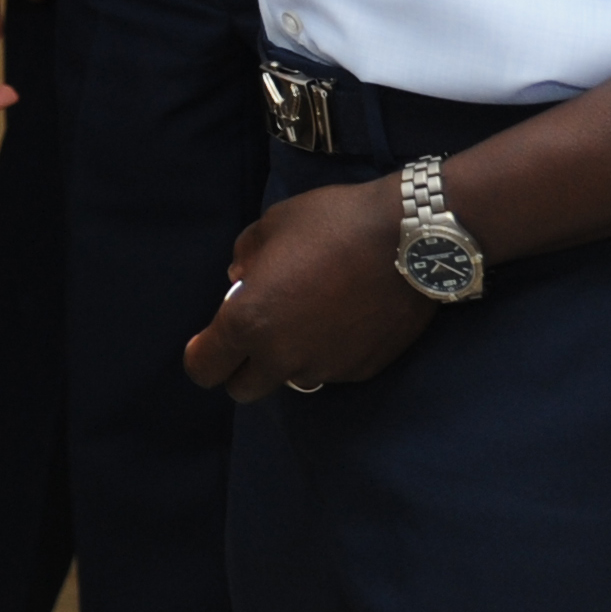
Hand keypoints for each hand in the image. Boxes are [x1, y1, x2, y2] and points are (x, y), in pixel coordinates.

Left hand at [180, 174, 436, 399]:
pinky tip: (346, 316)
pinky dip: (328, 351)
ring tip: (310, 316)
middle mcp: (282, 356)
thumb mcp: (273, 224)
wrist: (409, 237)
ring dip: (288, 358)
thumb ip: (246, 256)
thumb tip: (240, 279)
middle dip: (242, 366)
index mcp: (250, 322)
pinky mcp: (360, 371)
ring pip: (290, 378)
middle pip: (243, 388)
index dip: (202, 356)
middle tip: (258, 332)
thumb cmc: (331, 223)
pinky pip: (331, 369)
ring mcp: (325, 368)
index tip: (208, 341)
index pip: (204, 368)